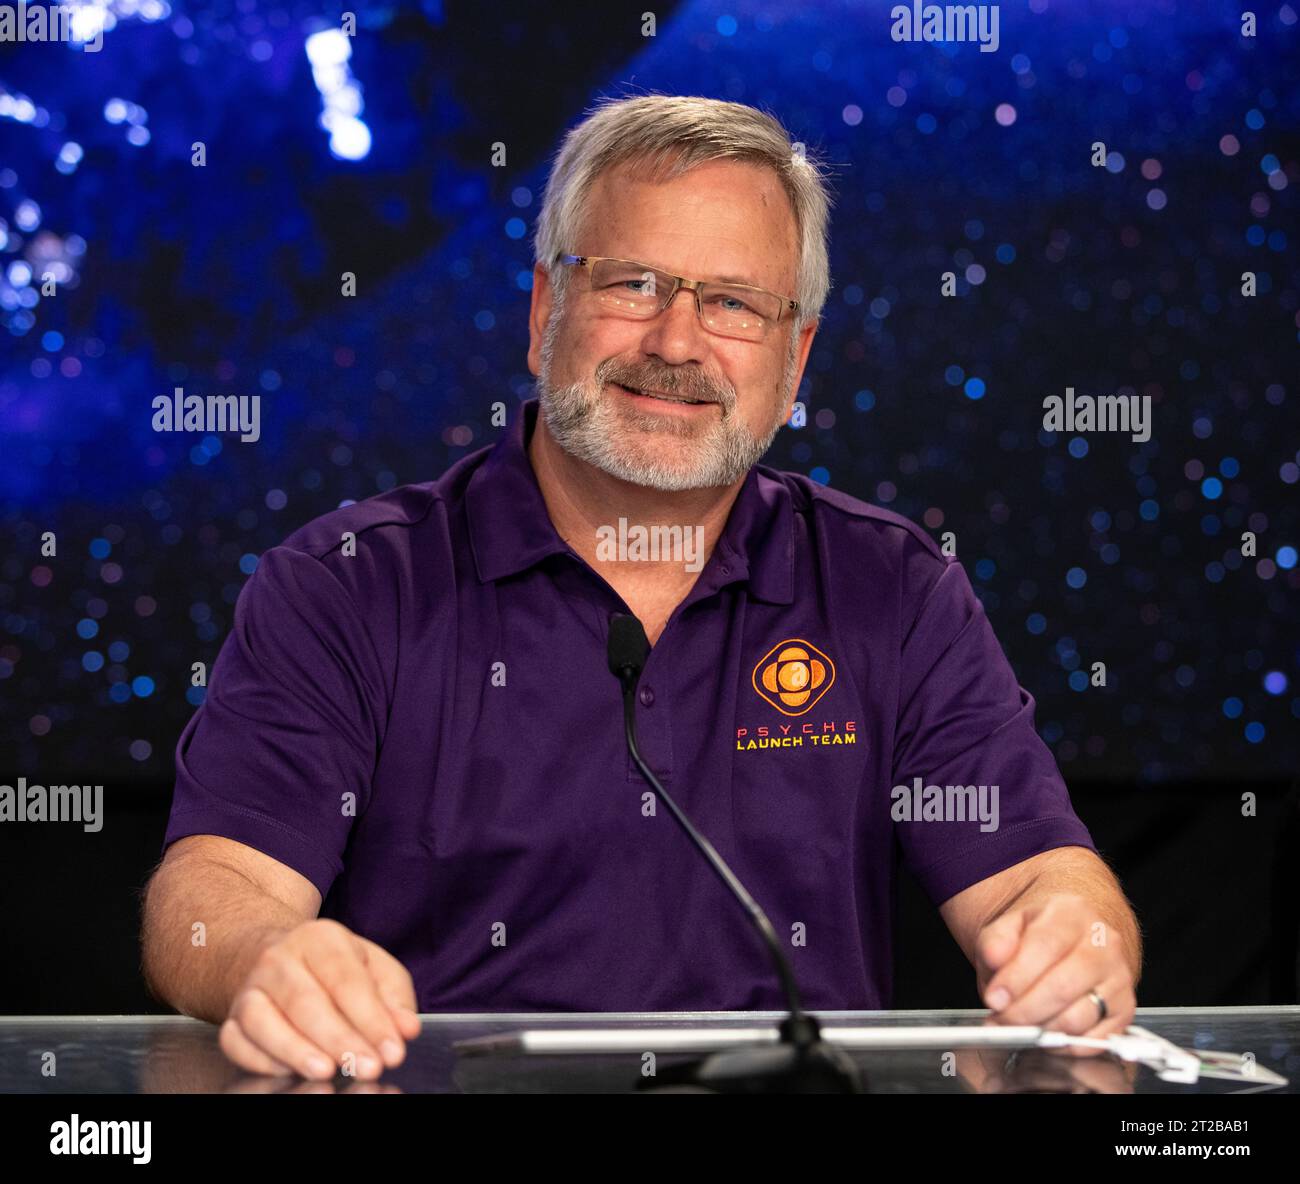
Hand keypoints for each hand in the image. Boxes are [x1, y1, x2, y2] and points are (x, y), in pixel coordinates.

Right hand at [219, 919, 420, 1079]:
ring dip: (296, 1051)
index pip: (348, 981)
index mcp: (321, 938)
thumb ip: (394, 998)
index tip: (393, 1051)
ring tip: (326, 1071)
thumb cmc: (335, 967)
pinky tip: (288, 1071)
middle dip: (340, 1039)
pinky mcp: (232, 1016)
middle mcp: (280, 958)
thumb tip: (407, 1029)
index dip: (372, 1020)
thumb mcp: (373, 967)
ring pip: (264, 1021)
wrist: (277, 957)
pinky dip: (261, 1060)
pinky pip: (237, 1041)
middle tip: (367, 1067)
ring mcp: (251, 988)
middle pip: (306, 1002)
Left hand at [975, 893, 1135, 1055]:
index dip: (1016, 978)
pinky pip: (1095, 1039)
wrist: (1069, 942)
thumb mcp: (1009, 927)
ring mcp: (1120, 977)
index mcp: (1073, 913)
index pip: (1045, 945)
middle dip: (1025, 1010)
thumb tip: (995, 958)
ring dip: (1041, 1029)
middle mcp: (1104, 943)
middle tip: (1000, 1019)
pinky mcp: (1126, 1009)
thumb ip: (996, 941)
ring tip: (1019, 1026)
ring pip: (1080, 1017)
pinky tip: (1045, 1033)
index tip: (994, 998)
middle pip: (1064, 985)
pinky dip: (1065, 1045)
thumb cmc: (1037, 937)